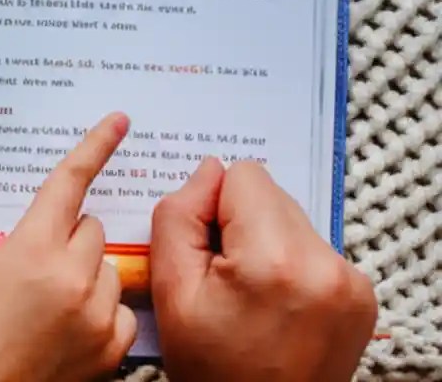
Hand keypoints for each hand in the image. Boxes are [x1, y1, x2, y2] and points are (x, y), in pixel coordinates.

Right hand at [0, 112, 136, 381]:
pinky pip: (119, 308)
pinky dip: (99, 311)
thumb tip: (21, 238)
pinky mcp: (113, 346)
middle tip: (36, 265)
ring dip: (84, 273)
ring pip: (105, 266)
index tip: (119, 121)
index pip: (69, 182)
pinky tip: (68, 328)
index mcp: (31, 250)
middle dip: (65, 235)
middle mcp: (72, 276)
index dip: (96, 145)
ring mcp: (98, 312)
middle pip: (88, 226)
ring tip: (47, 304)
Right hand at [150, 157, 377, 381]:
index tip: (206, 253)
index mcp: (273, 260)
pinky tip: (275, 305)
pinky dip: (290, 266)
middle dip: (240, 225)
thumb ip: (178, 217)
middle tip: (225, 279)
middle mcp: (324, 264)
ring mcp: (351, 281)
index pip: (243, 175)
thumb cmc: (212, 369)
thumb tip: (206, 171)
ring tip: (250, 296)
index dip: (211, 206)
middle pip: (270, 195)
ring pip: (292, 220)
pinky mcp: (362, 295)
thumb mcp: (170, 292)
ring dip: (266, 244)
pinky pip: (314, 249)